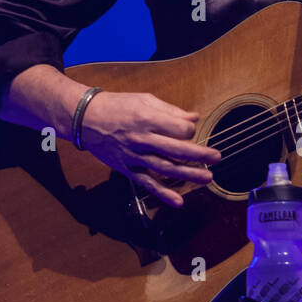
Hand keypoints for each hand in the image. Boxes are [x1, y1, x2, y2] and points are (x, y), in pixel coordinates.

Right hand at [77, 91, 220, 208]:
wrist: (85, 119)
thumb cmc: (117, 105)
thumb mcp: (144, 100)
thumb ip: (170, 111)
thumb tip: (194, 118)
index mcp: (148, 118)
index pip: (179, 128)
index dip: (189, 130)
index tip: (189, 131)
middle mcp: (142, 138)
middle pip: (176, 149)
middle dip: (199, 154)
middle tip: (217, 157)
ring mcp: (135, 155)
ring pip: (165, 168)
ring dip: (188, 175)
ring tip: (207, 178)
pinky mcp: (128, 169)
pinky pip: (147, 183)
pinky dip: (163, 194)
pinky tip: (178, 202)